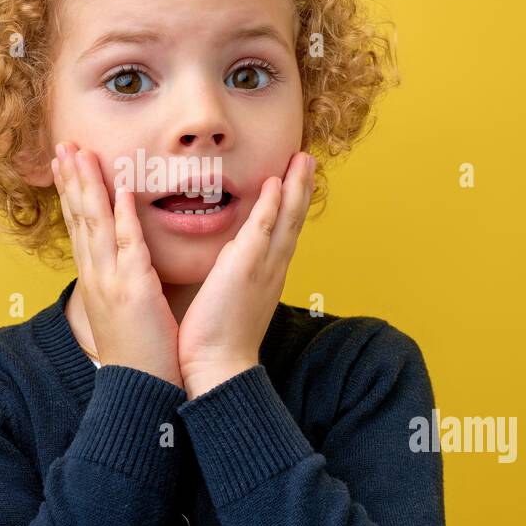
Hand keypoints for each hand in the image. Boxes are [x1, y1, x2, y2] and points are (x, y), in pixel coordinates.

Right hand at [52, 141, 184, 388]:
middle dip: (70, 180)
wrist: (139, 390)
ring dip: (87, 186)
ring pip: (94, 224)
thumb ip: (124, 283)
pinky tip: (120, 190)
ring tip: (79, 154)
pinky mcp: (133, 290)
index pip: (79, 227)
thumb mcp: (124, 312)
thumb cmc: (140, 355)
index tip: (65, 164)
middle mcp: (96, 276)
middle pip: (79, 218)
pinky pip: (126, 245)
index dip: (72, 193)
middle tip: (63, 146)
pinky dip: (121, 216)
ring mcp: (110, 282)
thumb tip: (129, 265)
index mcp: (95, 280)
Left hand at [176, 151, 315, 397]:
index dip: (291, 205)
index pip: (283, 233)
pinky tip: (277, 183)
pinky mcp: (246, 269)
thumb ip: (232, 275)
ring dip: (295, 187)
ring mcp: (262, 268)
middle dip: (301, 188)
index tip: (295, 180)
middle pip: (293, 221)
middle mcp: (271, 269)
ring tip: (302, 159)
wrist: (218, 368)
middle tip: (308, 158)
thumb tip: (229, 260)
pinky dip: (273, 206)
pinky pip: (263, 230)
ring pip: (286, 219)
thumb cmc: (218, 340)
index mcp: (266, 276)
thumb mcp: (228, 298)